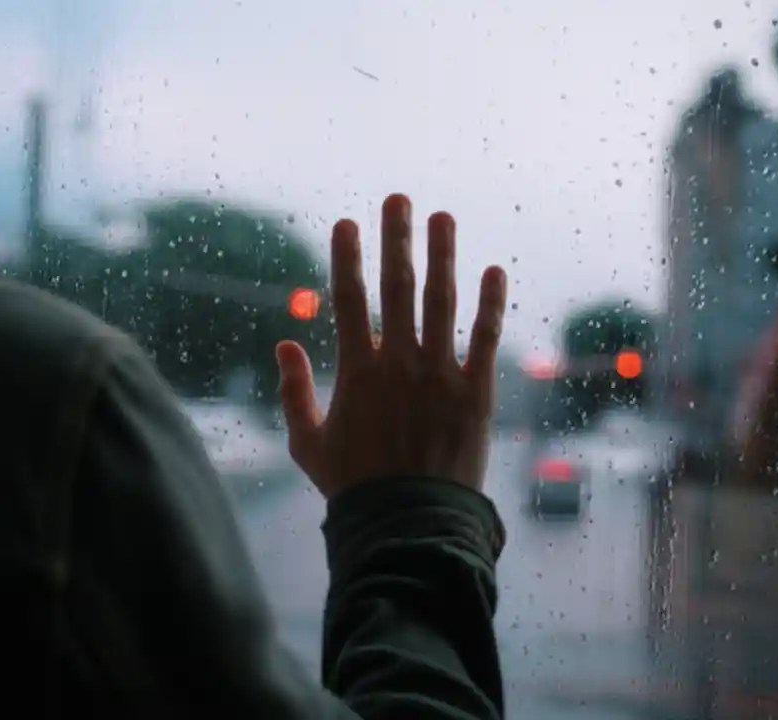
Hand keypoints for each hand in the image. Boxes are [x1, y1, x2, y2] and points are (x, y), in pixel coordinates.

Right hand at [275, 194, 506, 498]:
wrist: (409, 524)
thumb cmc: (354, 487)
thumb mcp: (307, 443)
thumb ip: (293, 391)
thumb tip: (283, 343)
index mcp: (357, 370)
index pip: (348, 299)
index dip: (347, 257)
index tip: (347, 223)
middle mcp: (400, 361)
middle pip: (398, 286)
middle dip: (397, 238)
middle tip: (399, 199)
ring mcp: (441, 374)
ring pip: (443, 301)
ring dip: (443, 255)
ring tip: (443, 218)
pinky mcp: (477, 393)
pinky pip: (486, 338)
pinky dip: (492, 303)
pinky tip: (495, 270)